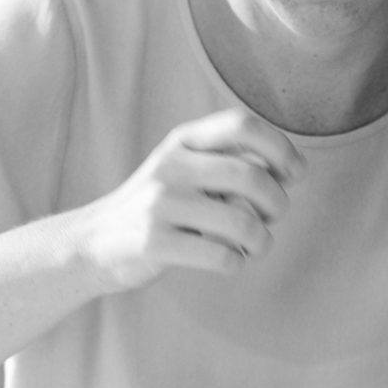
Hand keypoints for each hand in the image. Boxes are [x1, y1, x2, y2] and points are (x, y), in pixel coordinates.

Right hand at [69, 107, 302, 290]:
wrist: (94, 242)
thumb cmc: (160, 206)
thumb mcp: (186, 169)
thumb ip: (232, 163)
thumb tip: (293, 170)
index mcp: (183, 141)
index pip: (243, 124)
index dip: (280, 147)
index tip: (294, 174)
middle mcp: (171, 166)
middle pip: (252, 177)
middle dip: (277, 204)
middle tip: (272, 218)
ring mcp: (160, 205)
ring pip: (242, 223)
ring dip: (261, 241)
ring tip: (253, 246)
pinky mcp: (154, 243)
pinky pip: (221, 256)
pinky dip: (236, 263)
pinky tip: (227, 260)